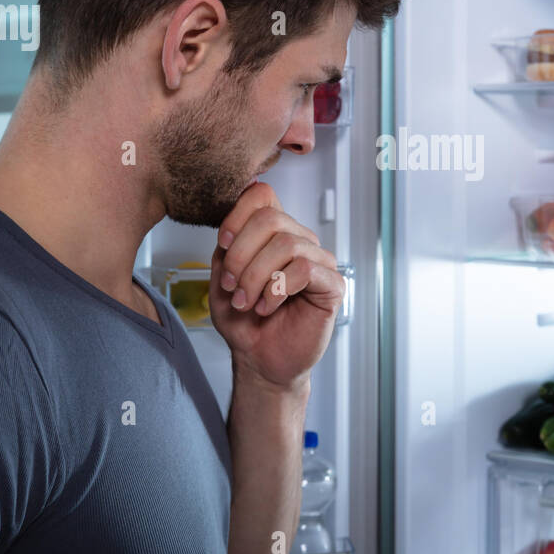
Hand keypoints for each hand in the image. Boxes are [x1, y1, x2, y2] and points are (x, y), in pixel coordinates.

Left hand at [208, 182, 342, 390]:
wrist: (258, 358)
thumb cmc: (243, 320)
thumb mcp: (221, 277)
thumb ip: (228, 245)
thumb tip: (238, 212)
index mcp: (273, 233)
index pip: (263, 195)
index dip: (238, 214)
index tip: (224, 243)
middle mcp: (299, 241)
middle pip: (270, 219)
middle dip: (241, 255)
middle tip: (230, 285)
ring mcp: (318, 261)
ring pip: (286, 245)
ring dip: (255, 277)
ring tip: (246, 302)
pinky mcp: (332, 284)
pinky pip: (303, 270)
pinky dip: (276, 291)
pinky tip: (266, 307)